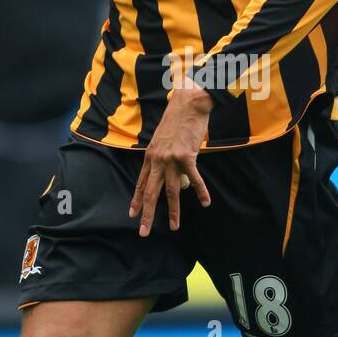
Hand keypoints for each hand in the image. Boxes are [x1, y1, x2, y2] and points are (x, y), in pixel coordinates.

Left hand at [128, 83, 212, 235]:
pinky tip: (205, 203)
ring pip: (172, 192)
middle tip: (143, 232)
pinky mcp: (187, 157)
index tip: (132, 214)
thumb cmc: (177, 119)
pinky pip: (195, 179)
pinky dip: (201, 192)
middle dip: (147, 215)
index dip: (136, 200)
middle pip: (151, 193)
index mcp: (150, 156)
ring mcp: (171, 160)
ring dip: (173, 211)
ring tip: (174, 227)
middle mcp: (158, 160)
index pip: (140, 183)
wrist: (188, 104)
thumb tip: (169, 168)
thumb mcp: (163, 138)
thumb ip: (163, 155)